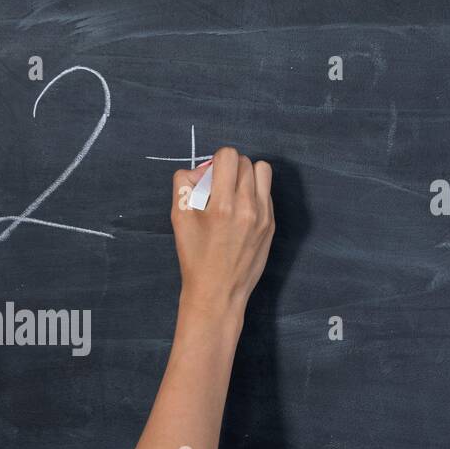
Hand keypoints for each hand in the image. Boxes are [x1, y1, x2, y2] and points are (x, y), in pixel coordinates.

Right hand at [171, 146, 274, 312]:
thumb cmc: (195, 258)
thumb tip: (200, 170)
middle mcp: (247, 208)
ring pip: (262, 171)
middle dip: (229, 169)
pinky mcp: (271, 224)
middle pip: (245, 161)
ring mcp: (263, 216)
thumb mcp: (178, 219)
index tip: (210, 177)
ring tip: (234, 193)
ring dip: (246, 176)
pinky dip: (254, 193)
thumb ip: (184, 185)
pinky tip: (241, 211)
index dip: (216, 161)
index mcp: (222, 205)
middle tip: (218, 187)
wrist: (218, 292)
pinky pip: (267, 192)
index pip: (229, 156)